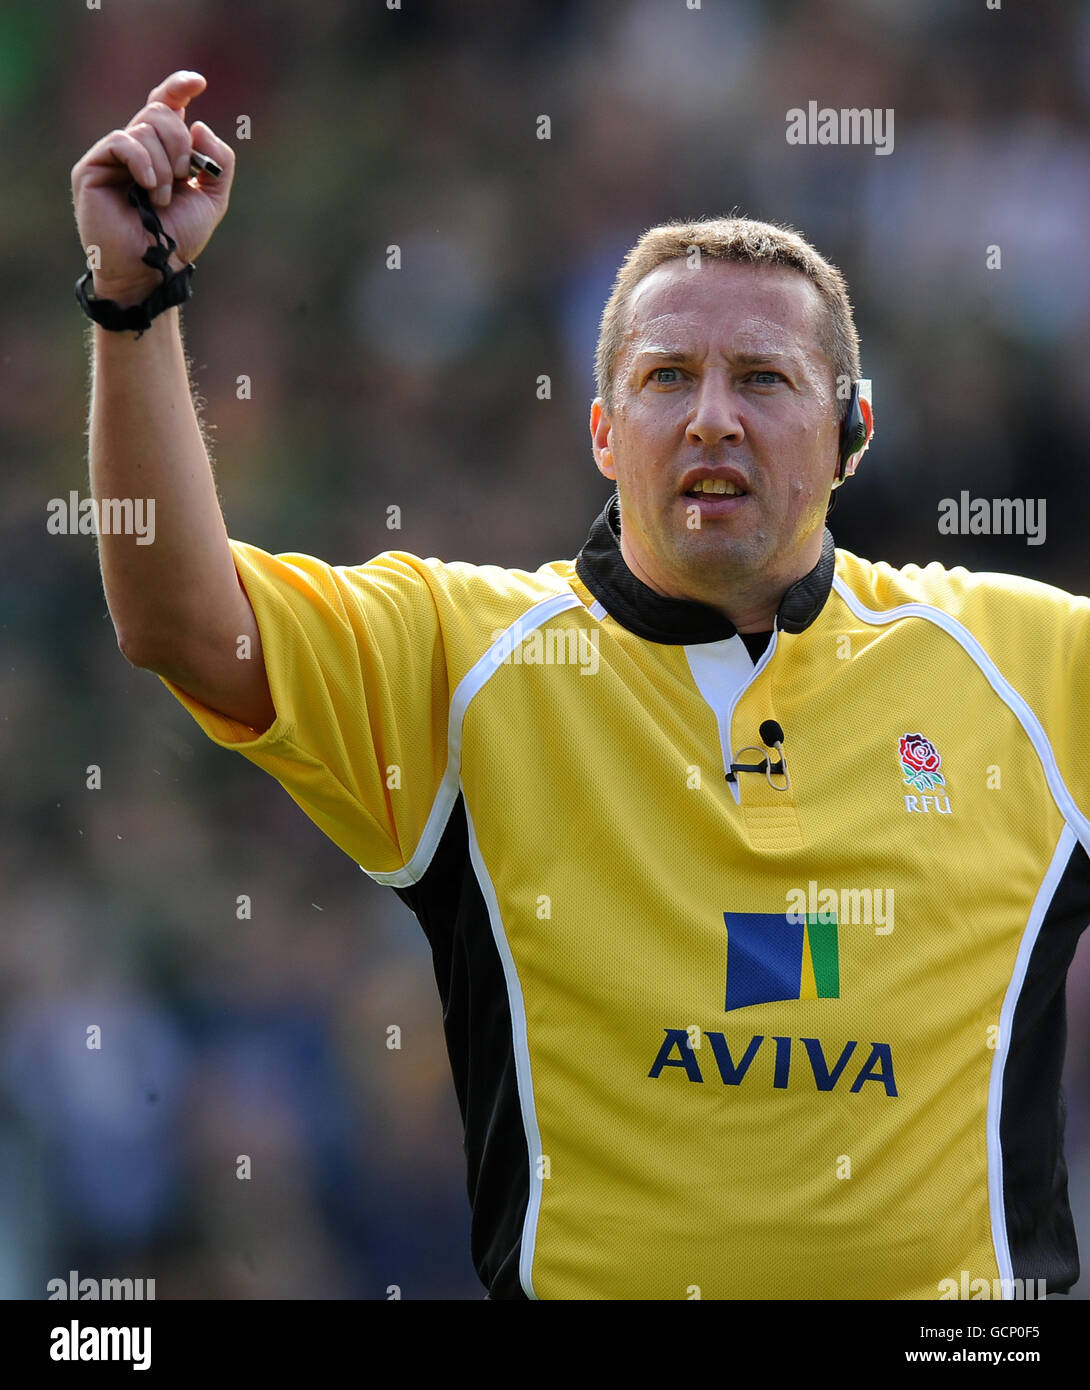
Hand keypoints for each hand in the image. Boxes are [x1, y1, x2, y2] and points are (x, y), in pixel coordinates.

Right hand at [71, 71, 234, 306]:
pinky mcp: (92, 166)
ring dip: (165, 167)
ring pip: (145, 128)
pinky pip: (123, 141)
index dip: (179, 87)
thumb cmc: (178, 238)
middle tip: (185, 178)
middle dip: (182, 144)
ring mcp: (113, 156)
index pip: (167, 105)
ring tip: (160, 199)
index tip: (200, 83)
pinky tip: (147, 187)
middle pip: (161, 113)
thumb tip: (197, 123)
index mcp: (163, 152)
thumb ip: (217, 161)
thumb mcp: (212, 199)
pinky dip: (143, 162)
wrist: (154, 268)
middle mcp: (137, 148)